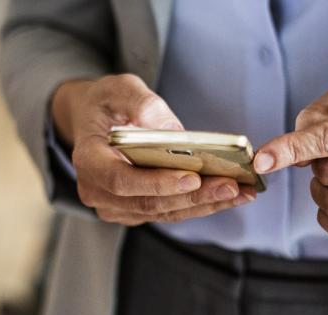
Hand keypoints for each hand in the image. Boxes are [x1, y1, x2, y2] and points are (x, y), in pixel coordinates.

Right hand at [50, 74, 255, 225]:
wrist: (92, 121)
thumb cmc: (106, 103)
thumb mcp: (119, 88)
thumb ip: (141, 103)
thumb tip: (174, 132)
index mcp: (88, 160)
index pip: (121, 180)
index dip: (157, 183)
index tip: (192, 177)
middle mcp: (97, 191)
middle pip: (149, 203)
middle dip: (193, 197)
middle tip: (231, 186)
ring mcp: (115, 206)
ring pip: (163, 213)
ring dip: (204, 205)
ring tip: (240, 192)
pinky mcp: (134, 211)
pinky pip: (169, 212)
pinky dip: (200, 205)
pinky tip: (229, 195)